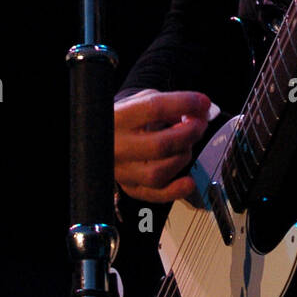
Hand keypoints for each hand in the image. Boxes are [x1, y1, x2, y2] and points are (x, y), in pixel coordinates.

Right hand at [114, 89, 217, 203]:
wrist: (95, 137)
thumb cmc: (123, 118)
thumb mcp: (138, 101)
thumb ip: (166, 103)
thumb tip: (196, 112)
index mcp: (117, 117)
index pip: (154, 108)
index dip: (184, 104)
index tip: (202, 102)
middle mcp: (116, 146)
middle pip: (161, 145)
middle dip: (190, 133)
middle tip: (200, 123)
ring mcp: (121, 170)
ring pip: (159, 172)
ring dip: (183, 156)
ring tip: (187, 143)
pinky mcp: (128, 187)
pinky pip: (153, 195)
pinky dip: (175, 191)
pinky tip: (188, 181)